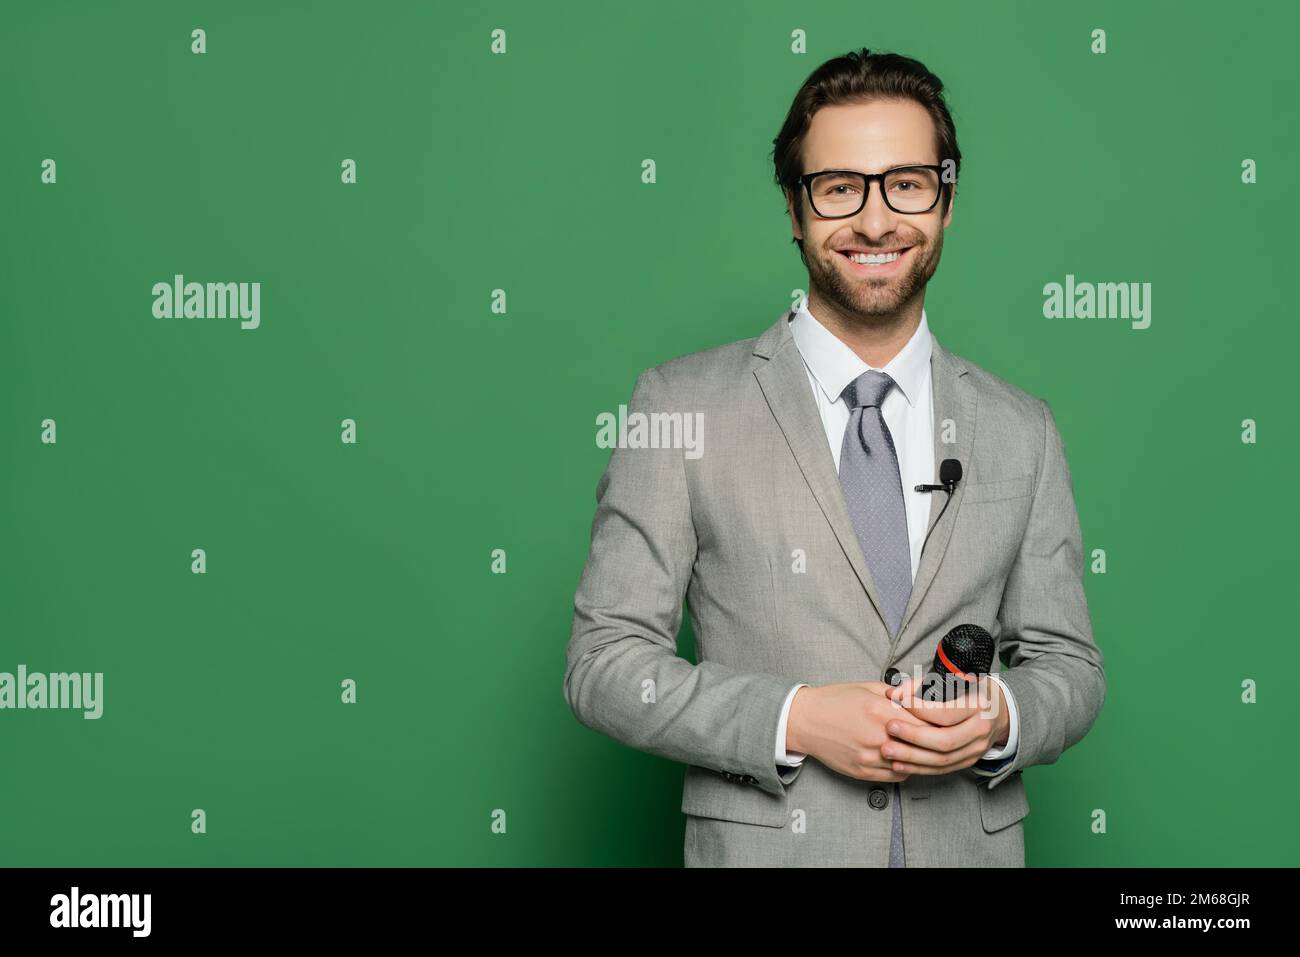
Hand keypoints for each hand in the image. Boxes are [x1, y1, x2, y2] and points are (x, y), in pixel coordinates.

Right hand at [787, 681, 932, 782]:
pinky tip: (905, 758)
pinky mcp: (863, 772)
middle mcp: (878, 736)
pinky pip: (896, 775)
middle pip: (921, 744)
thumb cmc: (834, 701)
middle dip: (933, 740)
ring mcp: (870, 757)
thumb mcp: (867, 687)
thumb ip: (897, 691)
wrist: (804, 721)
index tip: (944, 721)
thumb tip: (921, 691)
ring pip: (911, 763)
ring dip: (920, 758)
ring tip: (924, 750)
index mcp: (880, 710)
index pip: (924, 721)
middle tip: (941, 737)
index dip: (938, 722)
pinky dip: (905, 768)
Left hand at [876, 674, 1010, 775]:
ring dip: (911, 757)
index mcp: (978, 706)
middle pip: (945, 740)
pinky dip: (918, 768)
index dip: (920, 709)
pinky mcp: (968, 762)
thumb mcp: (954, 679)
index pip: (947, 713)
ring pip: (942, 760)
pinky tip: (899, 764)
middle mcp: (980, 730)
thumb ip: (922, 684)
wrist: (998, 710)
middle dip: (913, 736)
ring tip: (887, 750)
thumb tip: (895, 693)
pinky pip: (942, 770)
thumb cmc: (971, 691)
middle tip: (889, 728)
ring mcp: (976, 749)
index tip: (898, 702)